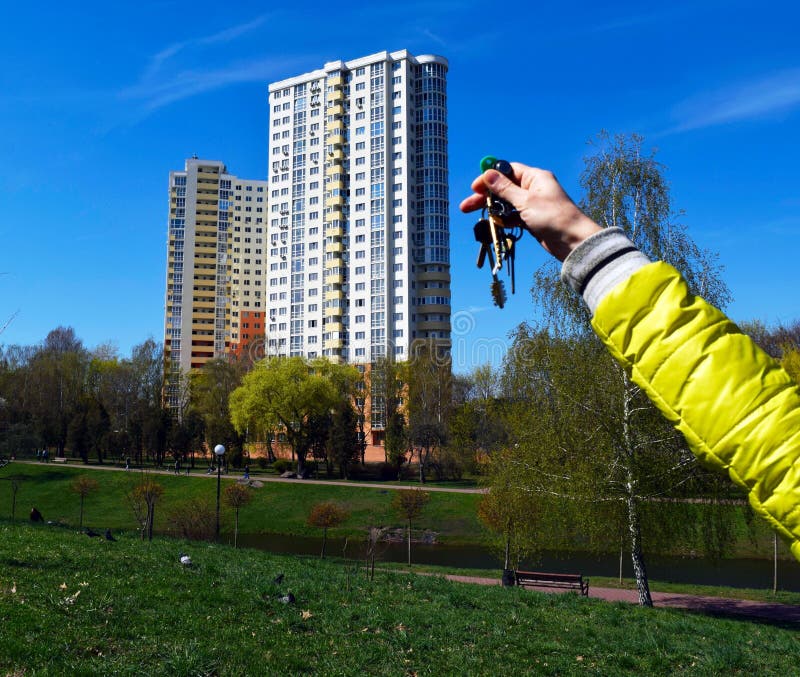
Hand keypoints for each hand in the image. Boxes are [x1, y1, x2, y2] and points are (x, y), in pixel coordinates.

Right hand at [459, 162, 601, 261]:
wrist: (573, 242)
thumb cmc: (554, 217)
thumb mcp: (526, 201)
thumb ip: (505, 189)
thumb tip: (488, 174)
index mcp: (535, 178)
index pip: (507, 170)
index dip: (490, 177)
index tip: (475, 187)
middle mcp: (534, 188)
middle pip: (503, 188)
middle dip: (485, 196)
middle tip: (466, 206)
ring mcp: (533, 205)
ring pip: (506, 204)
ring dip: (492, 209)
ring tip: (476, 216)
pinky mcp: (532, 220)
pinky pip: (513, 216)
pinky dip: (503, 220)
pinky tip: (493, 225)